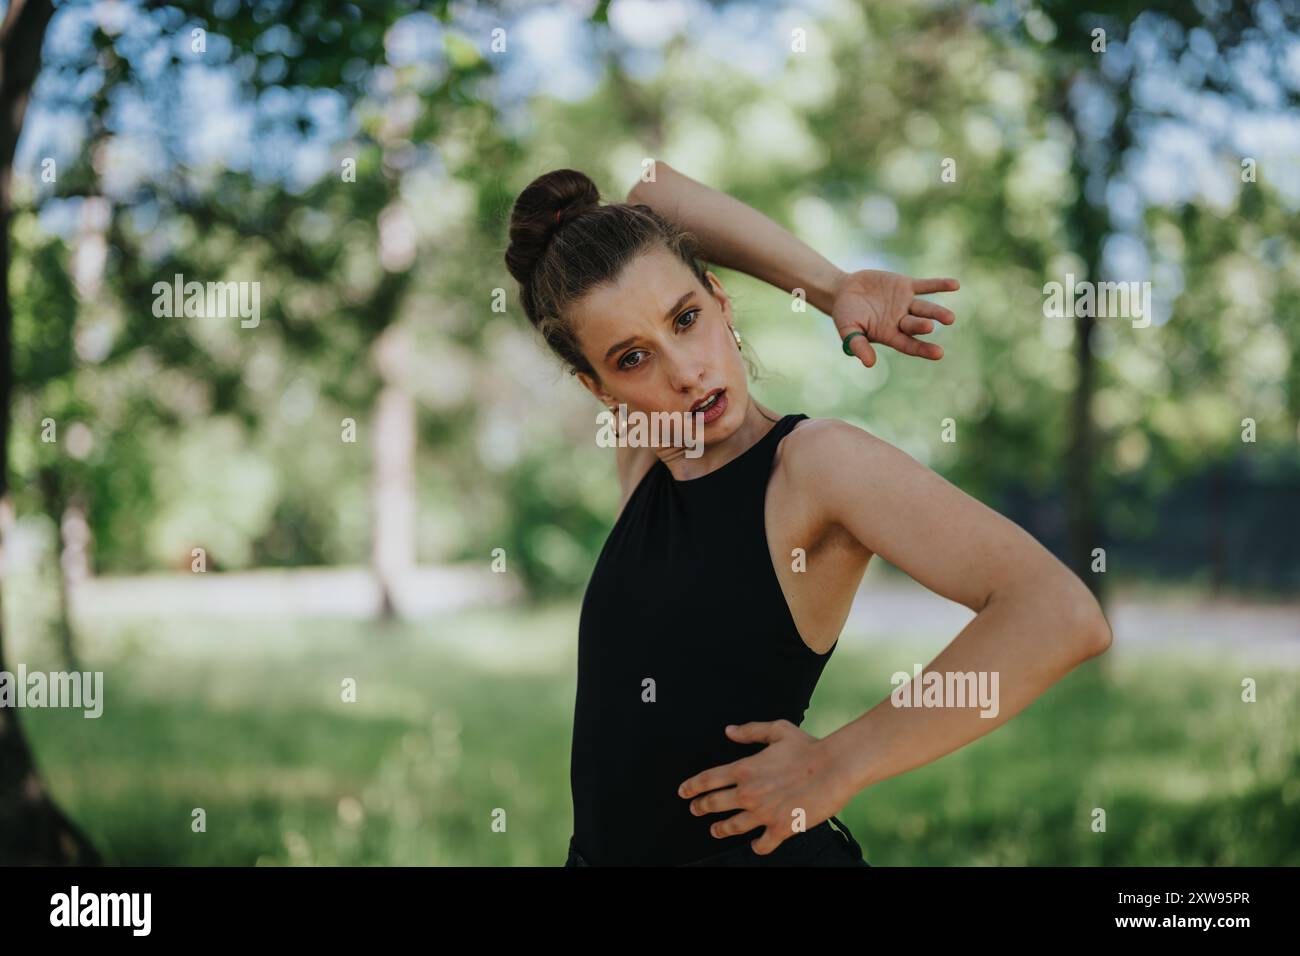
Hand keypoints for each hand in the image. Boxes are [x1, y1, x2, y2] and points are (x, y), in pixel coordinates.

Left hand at [677, 719, 852, 854]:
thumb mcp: (777, 730)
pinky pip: (762, 844)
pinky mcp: (781, 828)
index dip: (692, 787)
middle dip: (701, 807)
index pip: (708, 779)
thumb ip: (750, 731)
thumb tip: (730, 731)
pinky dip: (757, 846)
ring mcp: (763, 813)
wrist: (835, 768)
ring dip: (721, 829)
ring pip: (732, 826)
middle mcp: (749, 793)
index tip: (684, 792)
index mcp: (745, 769)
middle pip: (714, 804)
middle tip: (695, 809)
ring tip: (715, 830)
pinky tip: (755, 844)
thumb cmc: (809, 748)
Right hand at [831, 269, 958, 367]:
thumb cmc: (845, 315)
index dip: (923, 349)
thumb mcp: (848, 330)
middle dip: (923, 326)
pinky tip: (955, 285)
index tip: (939, 353)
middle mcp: (901, 321)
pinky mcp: (906, 286)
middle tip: (931, 327)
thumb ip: (858, 344)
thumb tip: (869, 364)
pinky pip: (925, 285)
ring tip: (950, 318)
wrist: (844, 291)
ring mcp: (905, 303)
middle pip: (916, 325)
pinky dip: (939, 284)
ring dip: (937, 312)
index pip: (909, 344)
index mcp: (889, 334)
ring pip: (924, 308)